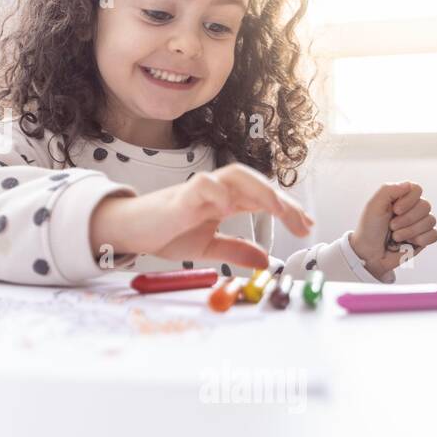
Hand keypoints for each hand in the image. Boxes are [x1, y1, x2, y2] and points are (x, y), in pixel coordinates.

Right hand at [89, 163, 313, 269]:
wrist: (130, 233)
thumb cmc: (165, 232)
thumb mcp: (208, 247)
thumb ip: (236, 250)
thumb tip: (266, 260)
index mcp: (225, 201)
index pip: (263, 198)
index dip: (288, 209)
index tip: (306, 226)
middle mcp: (216, 192)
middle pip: (256, 182)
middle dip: (281, 199)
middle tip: (300, 222)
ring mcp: (199, 191)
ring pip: (235, 175)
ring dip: (259, 189)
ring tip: (277, 209)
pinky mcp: (179, 197)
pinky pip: (202, 185)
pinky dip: (217, 192)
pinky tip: (230, 207)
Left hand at [349, 181, 436, 279]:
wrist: (369, 254)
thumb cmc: (369, 229)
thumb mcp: (373, 206)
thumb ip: (389, 190)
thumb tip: (408, 185)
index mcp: (400, 199)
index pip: (417, 189)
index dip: (409, 200)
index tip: (395, 210)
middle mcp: (411, 209)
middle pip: (425, 206)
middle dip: (407, 219)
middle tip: (392, 226)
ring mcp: (419, 224)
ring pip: (430, 221)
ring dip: (410, 231)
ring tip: (396, 237)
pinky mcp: (423, 239)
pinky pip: (434, 234)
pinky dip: (421, 239)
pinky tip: (409, 243)